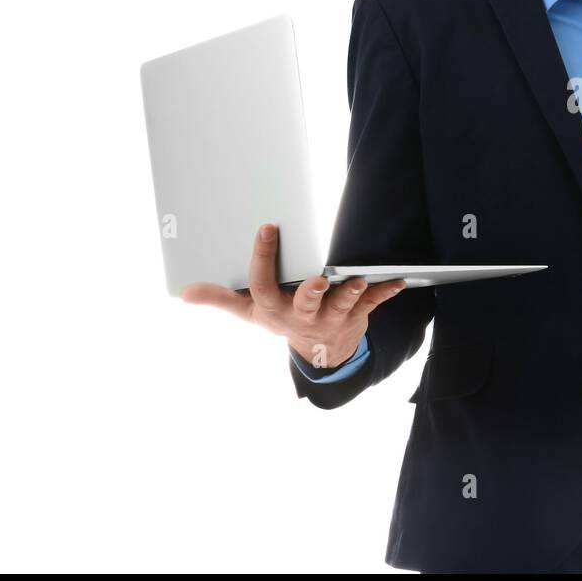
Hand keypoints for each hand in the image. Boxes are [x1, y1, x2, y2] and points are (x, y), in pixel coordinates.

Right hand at [181, 223, 406, 369]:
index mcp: (273, 309)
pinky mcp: (356, 316)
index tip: (267, 228)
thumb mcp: (249, 312)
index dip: (263, 259)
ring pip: (342, 306)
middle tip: (319, 280)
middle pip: (306, 305)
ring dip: (352, 294)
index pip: (262, 286)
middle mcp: (302, 315)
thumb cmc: (281, 318)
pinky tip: (398, 282)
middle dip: (313, 293)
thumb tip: (183, 292)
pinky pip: (373, 305)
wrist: (319, 352)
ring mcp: (330, 317)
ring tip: (361, 281)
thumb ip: (220, 298)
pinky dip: (385, 293)